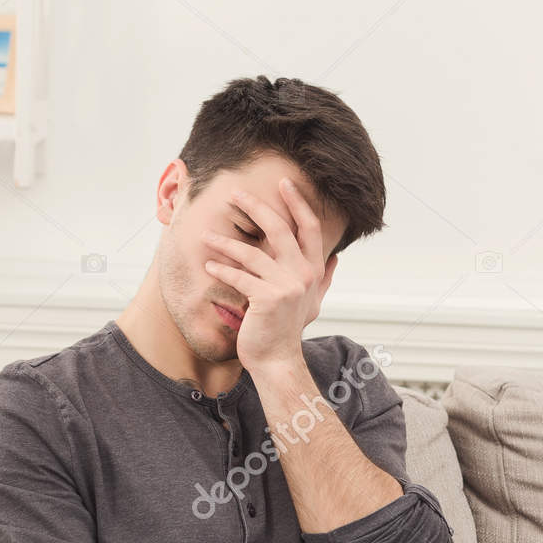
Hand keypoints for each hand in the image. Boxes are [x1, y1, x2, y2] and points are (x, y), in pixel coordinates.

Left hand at [202, 179, 337, 374]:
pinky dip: (222, 269)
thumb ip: (324, 278)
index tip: (284, 182)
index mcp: (313, 270)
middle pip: (279, 229)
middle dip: (256, 207)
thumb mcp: (313, 302)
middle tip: (236, 193)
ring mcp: (286, 286)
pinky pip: (240, 276)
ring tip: (207, 236)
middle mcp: (303, 274)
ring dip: (226, 242)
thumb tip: (335, 258)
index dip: (297, 202)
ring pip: (252, 253)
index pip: (309, 227)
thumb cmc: (289, 330)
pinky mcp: (266, 298)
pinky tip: (209, 264)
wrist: (278, 360)